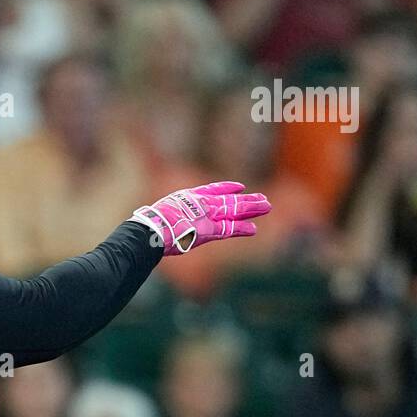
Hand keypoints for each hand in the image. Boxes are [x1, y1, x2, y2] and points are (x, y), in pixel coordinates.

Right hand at [130, 180, 270, 255]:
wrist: (151, 229)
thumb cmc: (150, 223)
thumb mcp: (160, 213)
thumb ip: (169, 215)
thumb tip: (160, 221)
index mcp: (188, 197)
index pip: (212, 189)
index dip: (226, 188)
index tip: (239, 187)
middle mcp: (200, 203)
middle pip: (228, 200)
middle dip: (246, 200)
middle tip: (263, 199)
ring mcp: (205, 215)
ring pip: (233, 210)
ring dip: (251, 209)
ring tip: (266, 206)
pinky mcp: (208, 230)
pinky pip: (228, 228)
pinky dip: (241, 229)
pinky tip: (253, 229)